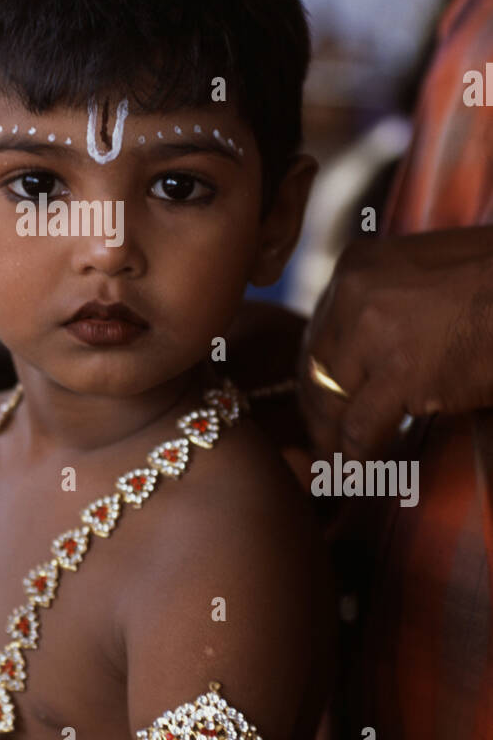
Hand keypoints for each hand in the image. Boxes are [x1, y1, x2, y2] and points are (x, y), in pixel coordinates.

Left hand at [298, 227, 492, 459]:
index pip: (320, 330)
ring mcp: (373, 330)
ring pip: (329, 400)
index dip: (320, 375)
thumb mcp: (423, 270)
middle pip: (316, 365)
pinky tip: (358, 475)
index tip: (324, 402)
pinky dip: (355, 457)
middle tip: (325, 442)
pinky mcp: (402, 372)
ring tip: (337, 465)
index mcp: (357, 264)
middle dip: (319, 409)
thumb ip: (386, 300)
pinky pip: (359, 429)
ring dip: (331, 438)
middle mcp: (353, 291)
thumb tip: (363, 354)